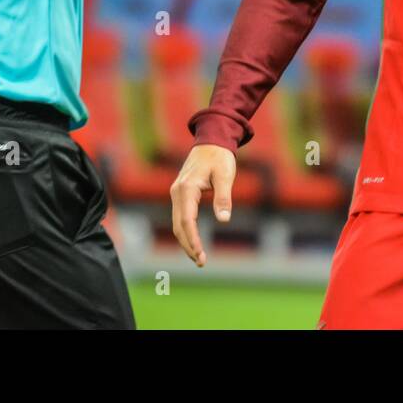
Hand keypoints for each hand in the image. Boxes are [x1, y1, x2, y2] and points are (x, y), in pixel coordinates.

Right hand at [171, 143, 236, 266]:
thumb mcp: (225, 175)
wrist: (211, 140)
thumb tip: (224, 219)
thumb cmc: (220, 157)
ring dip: (186, 240)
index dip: (193, 240)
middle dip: (188, 245)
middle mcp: (177, 192)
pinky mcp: (180, 193)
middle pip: (178, 226)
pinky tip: (194, 241)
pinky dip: (185, 231)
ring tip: (198, 257)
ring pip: (177, 223)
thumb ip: (223, 197)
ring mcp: (177, 193)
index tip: (201, 255)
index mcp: (186, 188)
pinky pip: (180, 217)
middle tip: (201, 262)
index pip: (187, 221)